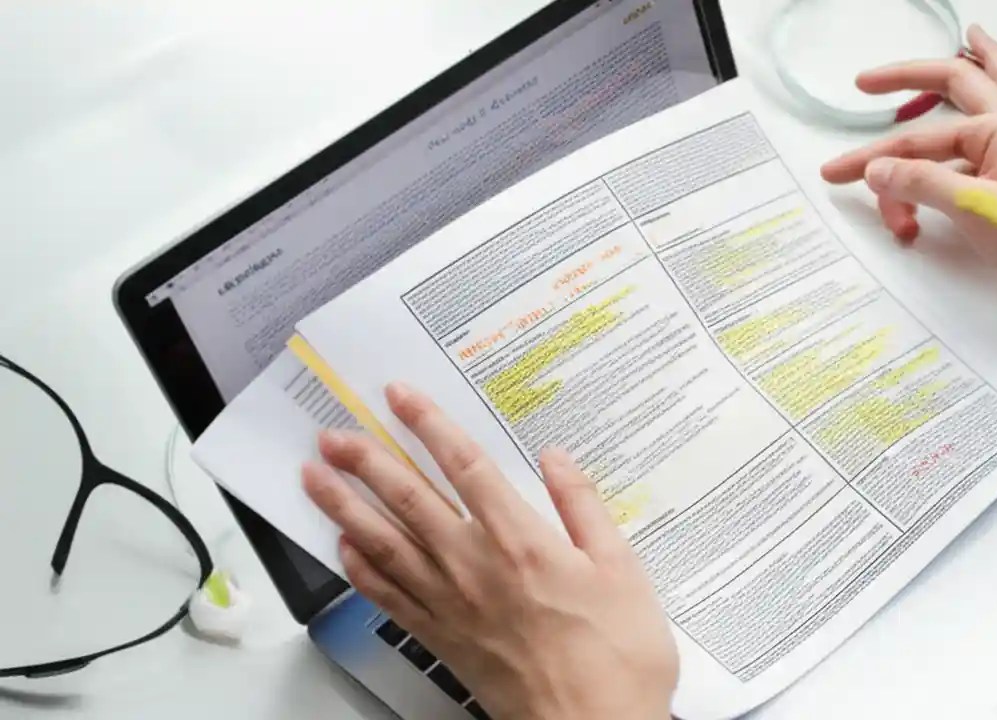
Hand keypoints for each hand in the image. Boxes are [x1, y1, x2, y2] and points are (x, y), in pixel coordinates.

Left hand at [301, 383, 676, 719]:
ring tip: (314, 479)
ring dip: (345, 507)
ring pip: (385, 544)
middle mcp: (475, 567)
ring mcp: (451, 605)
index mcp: (522, 541)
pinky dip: (361, 571)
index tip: (401, 397)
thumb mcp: (623, 569)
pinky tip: (344, 550)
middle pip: (410, 499)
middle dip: (368, 461)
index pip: (464, 466)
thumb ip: (584, 506)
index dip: (429, 425)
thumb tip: (557, 459)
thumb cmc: (615, 657)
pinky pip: (389, 598)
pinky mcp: (441, 639)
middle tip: (334, 433)